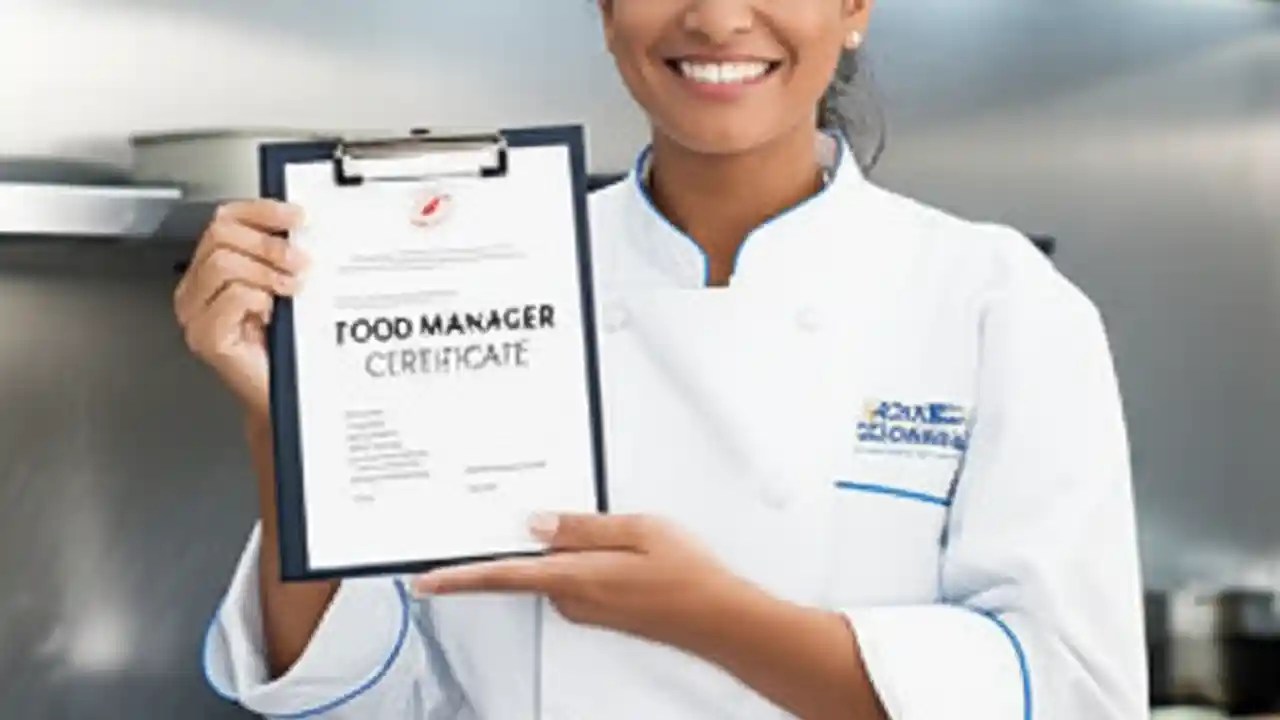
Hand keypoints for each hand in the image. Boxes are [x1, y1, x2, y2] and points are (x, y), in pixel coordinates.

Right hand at [174, 200, 308, 420]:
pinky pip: (232, 296)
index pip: (225, 220)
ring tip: (291, 288)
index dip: (261, 211)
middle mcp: (195, 290)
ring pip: (223, 262)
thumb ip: (280, 259)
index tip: (296, 216)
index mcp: (210, 271)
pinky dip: (259, 298)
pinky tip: (272, 314)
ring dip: (267, 270)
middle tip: (300, 261)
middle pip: (220, 235)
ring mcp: (195, 314)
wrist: (280, 397)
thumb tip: (301, 227)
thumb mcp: (282, 290)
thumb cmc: (281, 348)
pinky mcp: (206, 337)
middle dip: (268, 243)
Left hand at [412, 514, 761, 650]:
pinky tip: (608, 546)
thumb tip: (536, 524)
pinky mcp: (599, 609)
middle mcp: (573, 599)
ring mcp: (586, 609)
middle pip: (527, 567)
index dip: (457, 578)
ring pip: (553, 570)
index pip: (501, 576)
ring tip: (603, 530)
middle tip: (532, 516)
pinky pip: (572, 578)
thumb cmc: (687, 576)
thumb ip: (580, 526)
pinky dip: (576, 560)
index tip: (423, 580)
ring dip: (559, 550)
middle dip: (525, 543)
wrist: (719, 618)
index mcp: (575, 577)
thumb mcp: (636, 530)